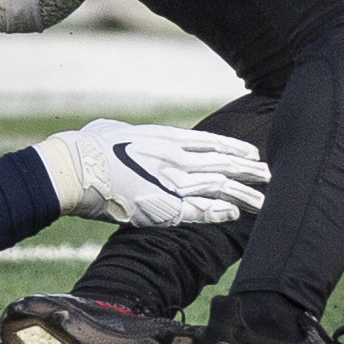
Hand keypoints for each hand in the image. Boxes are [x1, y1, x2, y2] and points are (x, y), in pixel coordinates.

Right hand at [36, 119, 269, 226]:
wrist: (76, 168)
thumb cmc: (90, 146)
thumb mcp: (116, 129)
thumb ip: (134, 136)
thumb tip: (130, 135)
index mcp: (165, 138)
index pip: (212, 144)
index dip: (235, 150)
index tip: (253, 155)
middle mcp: (175, 159)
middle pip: (222, 166)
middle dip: (248, 172)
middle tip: (268, 177)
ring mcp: (171, 184)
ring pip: (218, 189)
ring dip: (242, 196)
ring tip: (261, 201)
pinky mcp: (162, 208)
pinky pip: (199, 212)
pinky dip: (218, 213)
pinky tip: (234, 214)